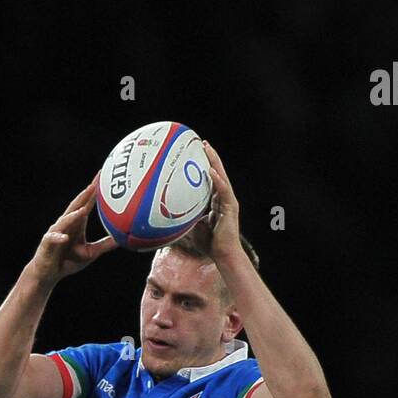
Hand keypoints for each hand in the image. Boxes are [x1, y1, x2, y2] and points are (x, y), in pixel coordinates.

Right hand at [30, 177, 115, 286]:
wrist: (49, 272)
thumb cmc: (69, 261)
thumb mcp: (91, 253)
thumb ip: (105, 244)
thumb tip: (123, 239)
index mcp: (77, 223)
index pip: (87, 203)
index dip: (95, 191)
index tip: (103, 177)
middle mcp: (66, 223)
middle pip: (76, 206)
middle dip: (85, 194)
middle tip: (96, 182)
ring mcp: (56, 232)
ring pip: (65, 221)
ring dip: (74, 215)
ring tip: (83, 209)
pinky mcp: (47, 243)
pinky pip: (53, 239)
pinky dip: (58, 237)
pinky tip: (64, 237)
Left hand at [189, 142, 242, 263]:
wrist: (223, 255)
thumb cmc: (209, 244)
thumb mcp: (192, 227)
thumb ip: (184, 218)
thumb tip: (165, 215)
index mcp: (216, 202)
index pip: (210, 179)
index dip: (204, 165)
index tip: (196, 152)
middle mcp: (223, 198)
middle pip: (217, 173)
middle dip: (210, 157)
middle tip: (201, 142)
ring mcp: (228, 201)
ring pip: (221, 176)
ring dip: (214, 161)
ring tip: (207, 148)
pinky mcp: (231, 207)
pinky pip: (223, 190)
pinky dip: (217, 180)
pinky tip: (211, 170)